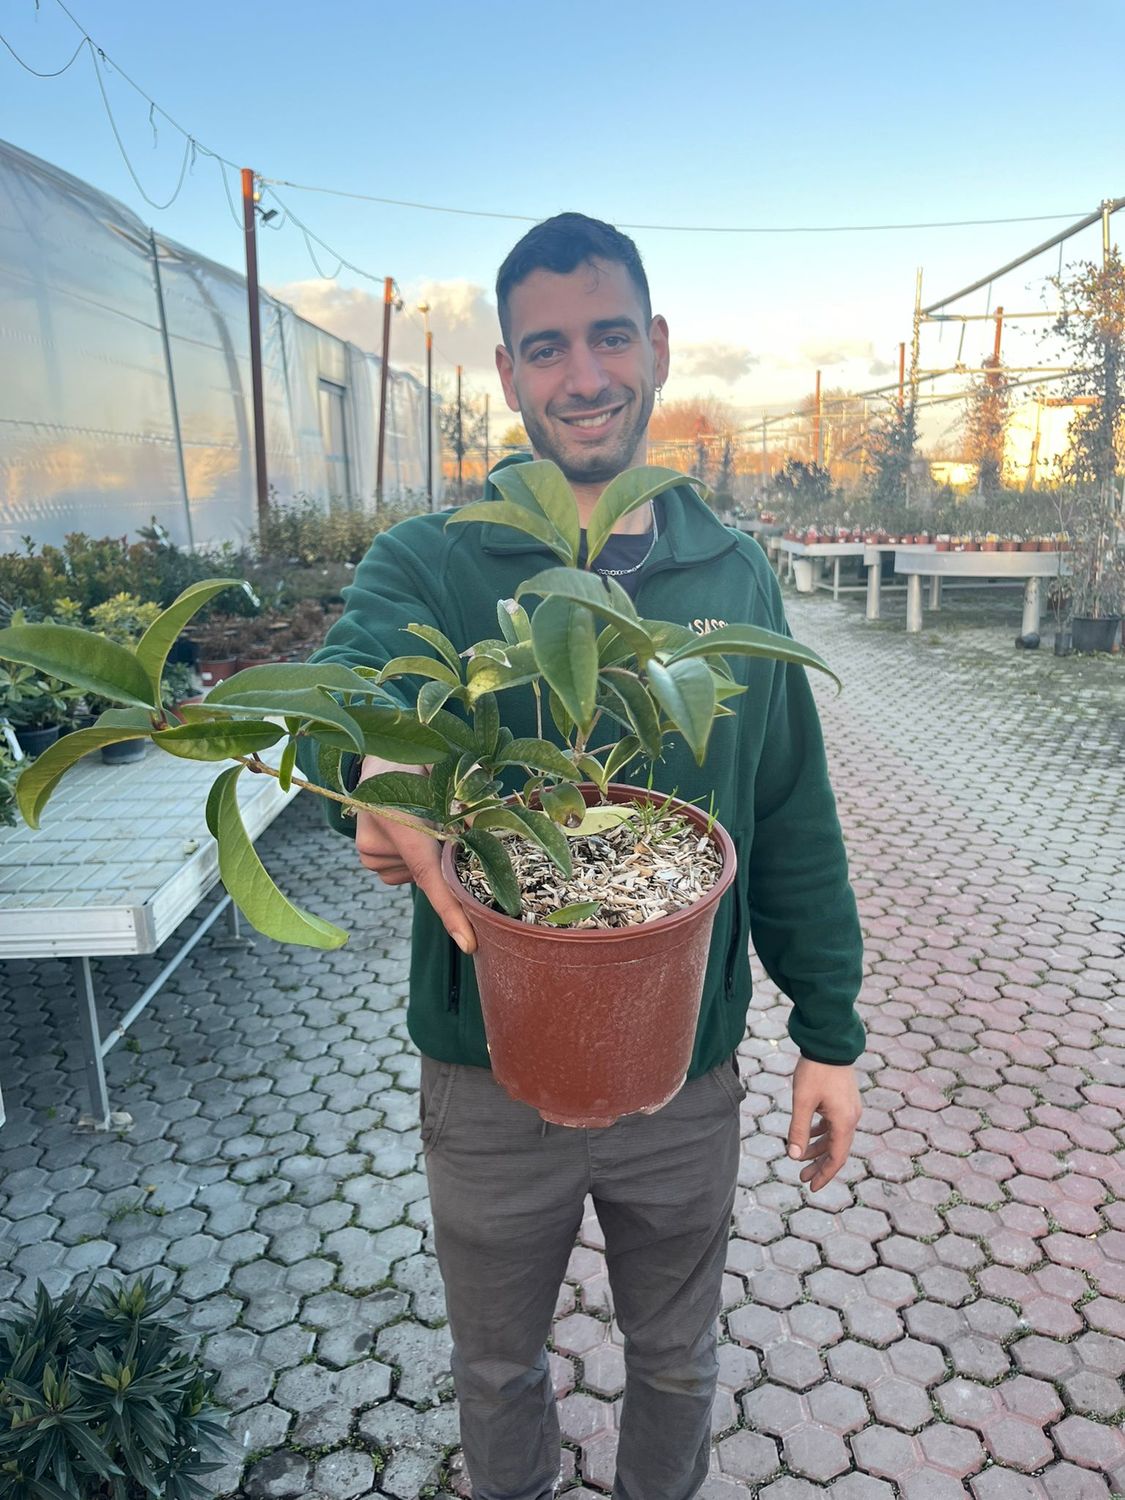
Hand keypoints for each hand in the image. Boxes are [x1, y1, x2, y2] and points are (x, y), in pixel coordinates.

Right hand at [354, 755, 475, 953]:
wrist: (380, 754)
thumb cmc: (417, 764)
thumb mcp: (445, 776)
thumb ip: (466, 804)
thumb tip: (486, 834)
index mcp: (397, 820)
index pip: (429, 876)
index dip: (451, 912)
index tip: (468, 943)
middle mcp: (378, 843)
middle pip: (428, 875)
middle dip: (444, 860)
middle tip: (444, 823)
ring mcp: (369, 853)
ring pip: (416, 874)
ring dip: (427, 855)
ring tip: (419, 818)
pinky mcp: (367, 856)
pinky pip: (402, 871)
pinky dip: (413, 858)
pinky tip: (407, 830)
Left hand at [786, 1058, 861, 1191]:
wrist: (830, 1043)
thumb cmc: (815, 1071)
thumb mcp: (803, 1101)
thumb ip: (799, 1129)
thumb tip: (794, 1156)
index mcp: (844, 1122)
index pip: (836, 1158)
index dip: (824, 1175)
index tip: (812, 1187)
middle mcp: (851, 1118)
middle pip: (837, 1150)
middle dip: (820, 1165)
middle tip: (803, 1178)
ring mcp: (849, 1109)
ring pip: (835, 1138)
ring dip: (819, 1149)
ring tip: (801, 1159)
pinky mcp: (844, 1101)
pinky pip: (834, 1125)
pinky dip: (822, 1133)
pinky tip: (808, 1135)